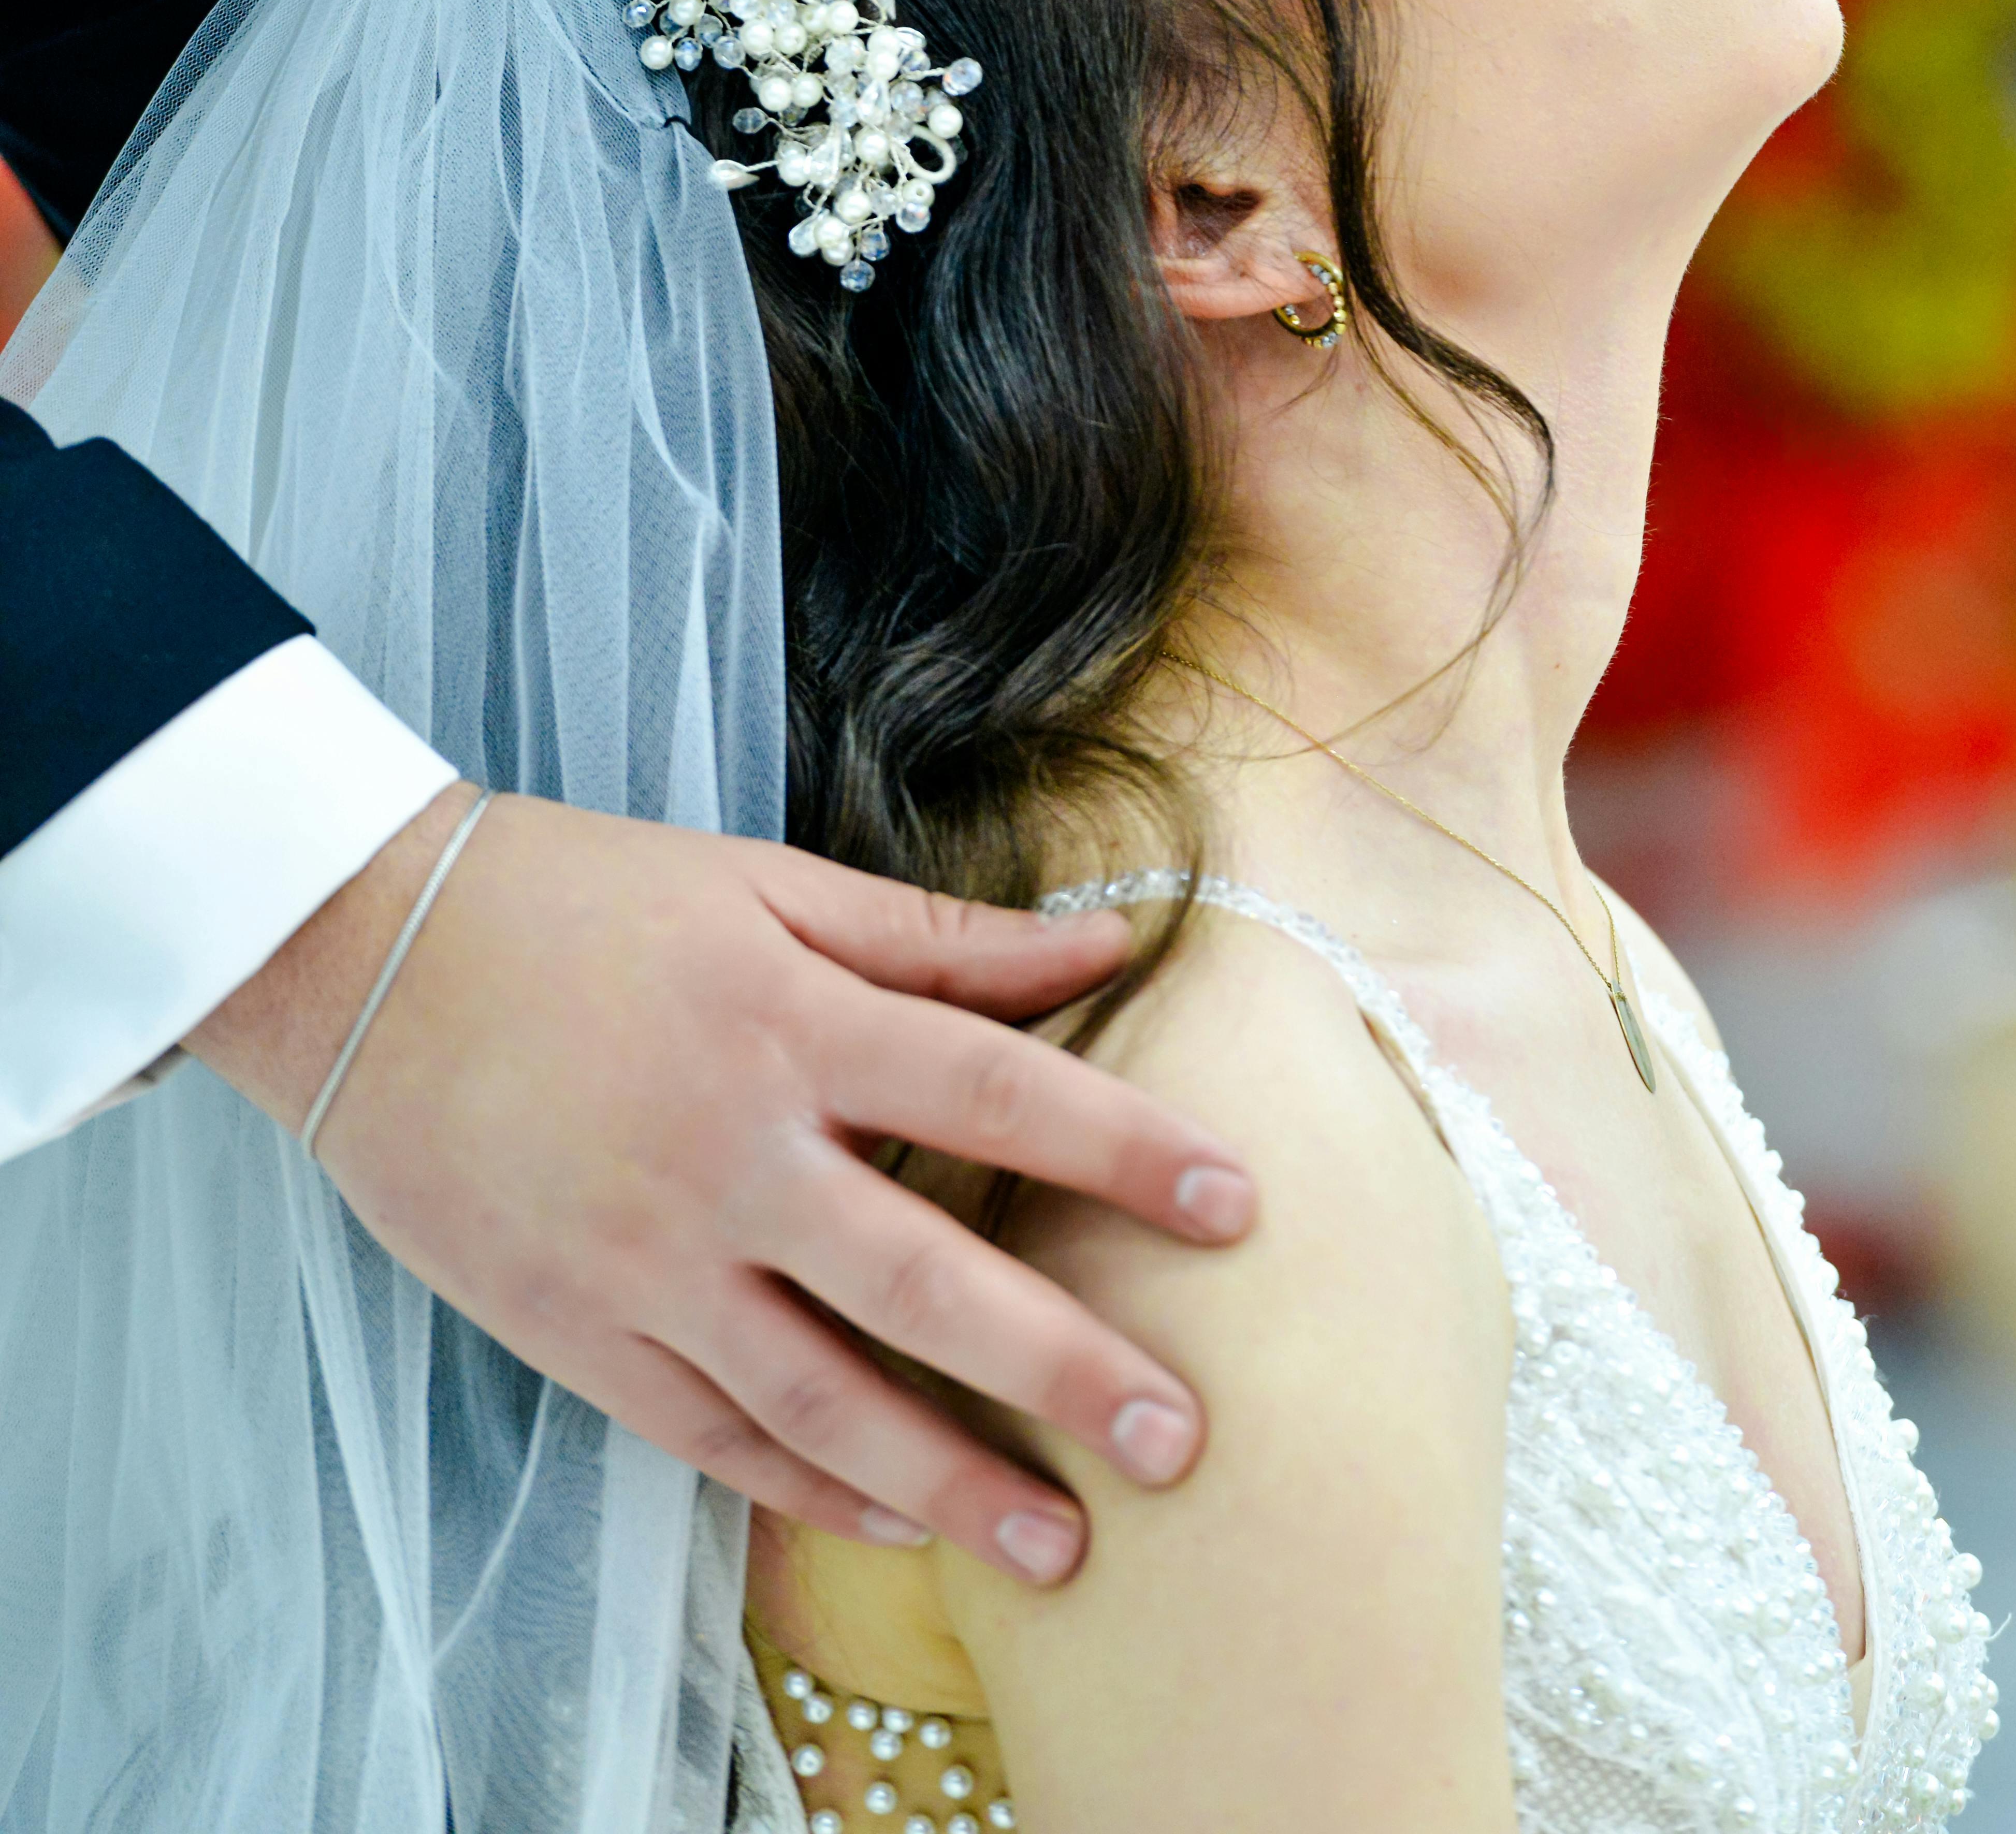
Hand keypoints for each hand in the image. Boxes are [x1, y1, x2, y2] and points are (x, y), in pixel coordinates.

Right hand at [186, 788, 1253, 1581]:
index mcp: (787, 1021)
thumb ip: (934, 936)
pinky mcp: (573, 1327)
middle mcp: (731, 1152)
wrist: (363, 954)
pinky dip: (806, 1489)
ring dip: (950, 1480)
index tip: (1238, 1204)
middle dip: (1066, 1366)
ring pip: (823, 1396)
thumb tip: (1098, 941)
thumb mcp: (764, 883)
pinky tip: (894, 1523)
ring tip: (1065, 1545)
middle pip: (928, 1277)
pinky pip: (709, 1432)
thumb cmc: (579, 900)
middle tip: (1186, 1439)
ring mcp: (647, 1256)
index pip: (995, 1089)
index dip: (1122, 1147)